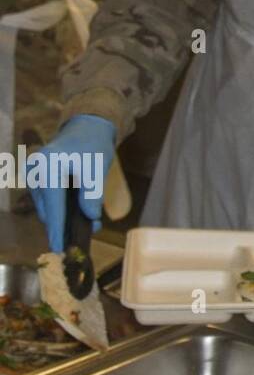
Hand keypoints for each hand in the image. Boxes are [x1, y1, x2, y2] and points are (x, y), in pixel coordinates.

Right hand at [30, 114, 117, 252]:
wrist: (88, 126)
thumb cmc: (93, 144)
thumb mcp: (97, 169)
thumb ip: (92, 194)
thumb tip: (91, 218)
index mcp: (48, 166)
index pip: (53, 205)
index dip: (58, 228)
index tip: (59, 248)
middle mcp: (35, 171)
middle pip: (47, 208)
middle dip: (63, 225)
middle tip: (78, 240)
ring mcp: (34, 174)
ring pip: (47, 206)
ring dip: (62, 218)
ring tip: (83, 227)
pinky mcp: (38, 178)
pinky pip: (48, 199)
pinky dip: (60, 208)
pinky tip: (75, 215)